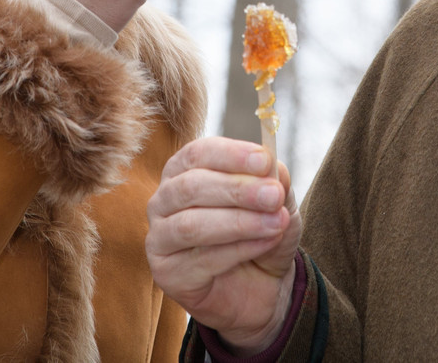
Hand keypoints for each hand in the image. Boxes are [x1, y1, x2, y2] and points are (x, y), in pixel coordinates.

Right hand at [146, 137, 301, 352]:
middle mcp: (164, 201)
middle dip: (237, 189)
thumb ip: (274, 180)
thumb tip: (271, 167)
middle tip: (274, 195)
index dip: (231, 155)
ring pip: (191, 225)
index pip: (198, 153)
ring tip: (276, 222)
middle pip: (191, 186)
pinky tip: (267, 243)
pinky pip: (201, 259)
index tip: (264, 160)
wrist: (263, 284)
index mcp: (184, 170)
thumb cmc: (261, 231)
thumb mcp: (277, 201)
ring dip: (239, 222)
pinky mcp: (167, 274)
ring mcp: (160, 238)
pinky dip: (240, 249)